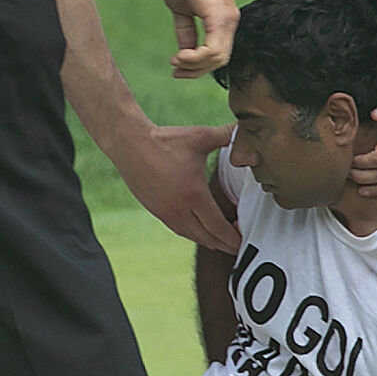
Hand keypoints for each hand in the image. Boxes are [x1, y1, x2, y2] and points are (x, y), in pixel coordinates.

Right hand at [117, 123, 239, 251]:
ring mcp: (166, 213)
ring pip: (192, 236)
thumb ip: (227, 136)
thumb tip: (246, 131)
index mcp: (194, 194)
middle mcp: (179, 209)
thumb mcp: (200, 136)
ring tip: (223, 239)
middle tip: (240, 244)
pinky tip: (200, 230)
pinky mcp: (156, 211)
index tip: (245, 240)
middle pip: (207, 238)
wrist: (129, 144)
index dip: (233, 238)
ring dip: (209, 241)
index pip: (218, 227)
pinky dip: (194, 234)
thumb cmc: (165, 140)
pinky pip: (179, 230)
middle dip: (225, 244)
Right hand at [162, 0, 236, 79]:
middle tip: (176, 71)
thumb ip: (186, 31)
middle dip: (197, 70)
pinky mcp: (220, 18)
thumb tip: (184, 51)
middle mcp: (230, 22)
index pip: (218, 53)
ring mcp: (228, 21)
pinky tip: (180, 56)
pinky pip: (212, 50)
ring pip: (218, 59)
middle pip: (220, 61)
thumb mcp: (182, 10)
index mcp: (224, 21)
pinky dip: (195, 58)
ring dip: (194, 65)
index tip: (178, 67)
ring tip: (176, 61)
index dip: (199, 65)